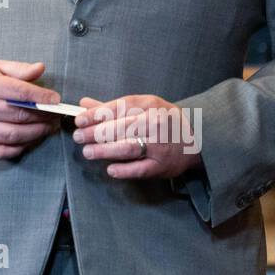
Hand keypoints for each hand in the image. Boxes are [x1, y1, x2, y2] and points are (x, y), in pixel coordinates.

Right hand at [0, 60, 62, 159]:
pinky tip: (31, 140)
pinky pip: (3, 151)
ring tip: (48, 128)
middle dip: (43, 116)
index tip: (56, 99)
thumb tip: (41, 68)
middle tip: (56, 116)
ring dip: (36, 133)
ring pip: (13, 135)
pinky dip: (20, 148)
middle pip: (19, 115)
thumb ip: (18, 69)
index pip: (19, 92)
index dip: (40, 96)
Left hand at [71, 94, 202, 179]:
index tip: (79, 120)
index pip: (118, 108)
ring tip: (87, 152)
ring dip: (105, 151)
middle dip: (96, 133)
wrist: (196, 139)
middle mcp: (156, 123)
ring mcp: (160, 145)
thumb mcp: (142, 107)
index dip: (96, 114)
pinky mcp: (162, 165)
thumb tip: (84, 104)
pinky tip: (110, 169)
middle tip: (78, 137)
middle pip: (121, 128)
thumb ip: (111, 107)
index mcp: (149, 105)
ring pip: (128, 148)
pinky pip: (141, 169)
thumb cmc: (164, 121)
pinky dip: (124, 170)